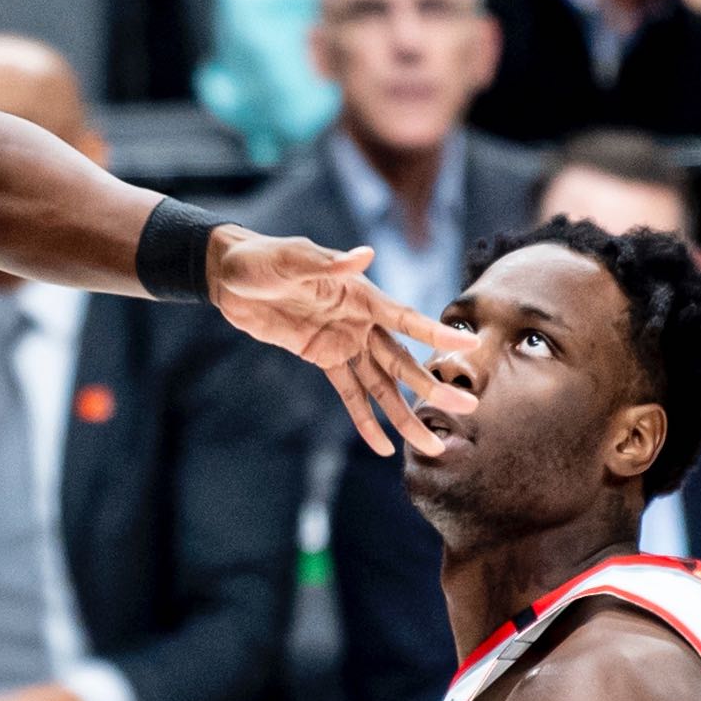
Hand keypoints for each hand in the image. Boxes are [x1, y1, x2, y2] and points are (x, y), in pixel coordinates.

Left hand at [206, 228, 477, 458]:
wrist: (231, 277)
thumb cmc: (263, 259)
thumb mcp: (292, 259)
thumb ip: (329, 264)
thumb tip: (365, 254)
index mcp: (362, 295)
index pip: (406, 319)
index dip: (437, 335)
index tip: (469, 349)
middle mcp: (361, 321)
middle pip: (403, 361)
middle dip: (432, 387)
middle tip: (467, 408)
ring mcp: (344, 342)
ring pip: (382, 385)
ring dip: (404, 415)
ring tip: (430, 445)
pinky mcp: (323, 358)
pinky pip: (349, 393)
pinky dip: (364, 419)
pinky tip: (382, 446)